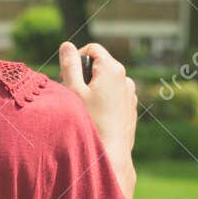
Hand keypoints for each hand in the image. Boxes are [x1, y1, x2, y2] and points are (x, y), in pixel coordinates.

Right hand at [58, 41, 136, 189]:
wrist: (111, 152)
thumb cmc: (90, 121)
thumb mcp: (73, 91)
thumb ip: (69, 65)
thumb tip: (67, 45)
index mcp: (112, 69)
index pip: (92, 49)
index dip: (76, 59)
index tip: (67, 77)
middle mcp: (125, 78)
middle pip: (99, 66)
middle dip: (84, 76)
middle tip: (73, 95)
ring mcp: (130, 93)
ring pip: (106, 82)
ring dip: (94, 89)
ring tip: (85, 109)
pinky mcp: (130, 107)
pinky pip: (114, 96)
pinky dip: (103, 101)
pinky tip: (96, 117)